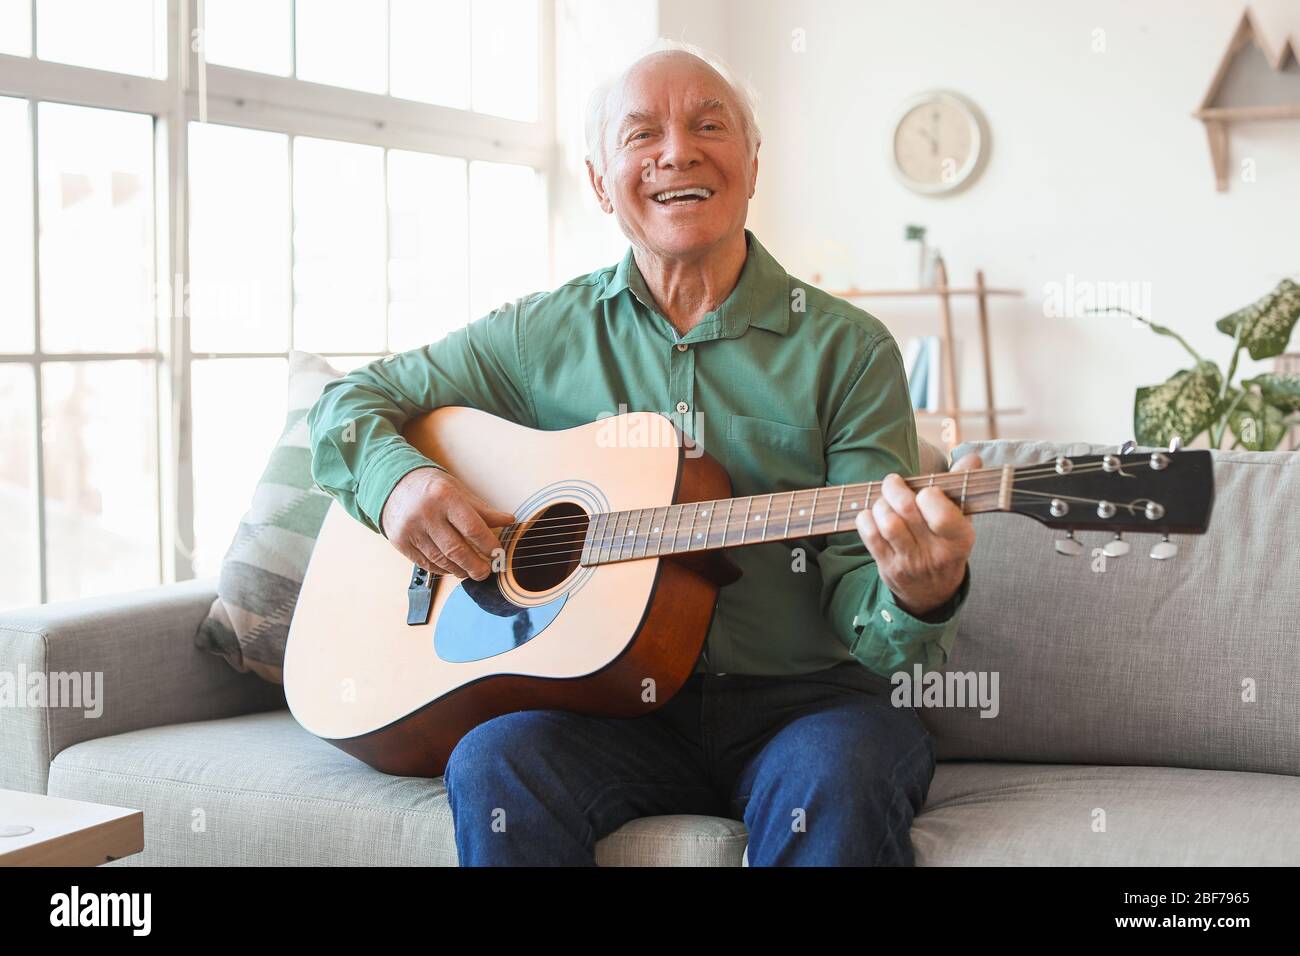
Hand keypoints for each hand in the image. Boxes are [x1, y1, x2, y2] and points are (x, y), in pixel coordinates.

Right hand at [380, 467, 514, 580]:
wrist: (395, 485)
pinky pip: (426, 563)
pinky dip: (442, 569)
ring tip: (470, 571)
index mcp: (445, 497)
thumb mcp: (460, 493)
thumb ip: (484, 511)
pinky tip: (451, 568)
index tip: (497, 554)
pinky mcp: (400, 542)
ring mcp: (411, 529)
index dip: (488, 545)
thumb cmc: (434, 489)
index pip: (472, 528)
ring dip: (459, 570)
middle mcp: (426, 513)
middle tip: (485, 572)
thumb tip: (510, 520)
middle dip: (475, 566)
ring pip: (440, 560)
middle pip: (456, 549)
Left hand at [854, 453, 980, 617]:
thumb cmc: (946, 543)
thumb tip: (972, 457)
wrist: (932, 592)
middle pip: (907, 510)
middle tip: (893, 482)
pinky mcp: (888, 567)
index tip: (926, 490)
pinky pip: (870, 536)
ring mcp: (910, 562)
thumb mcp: (962, 520)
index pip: (941, 513)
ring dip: (880, 504)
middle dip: (895, 488)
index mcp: (959, 539)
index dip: (928, 494)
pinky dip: (866, 518)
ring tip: (884, 501)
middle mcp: (935, 553)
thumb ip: (963, 486)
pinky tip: (873, 515)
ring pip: (888, 522)